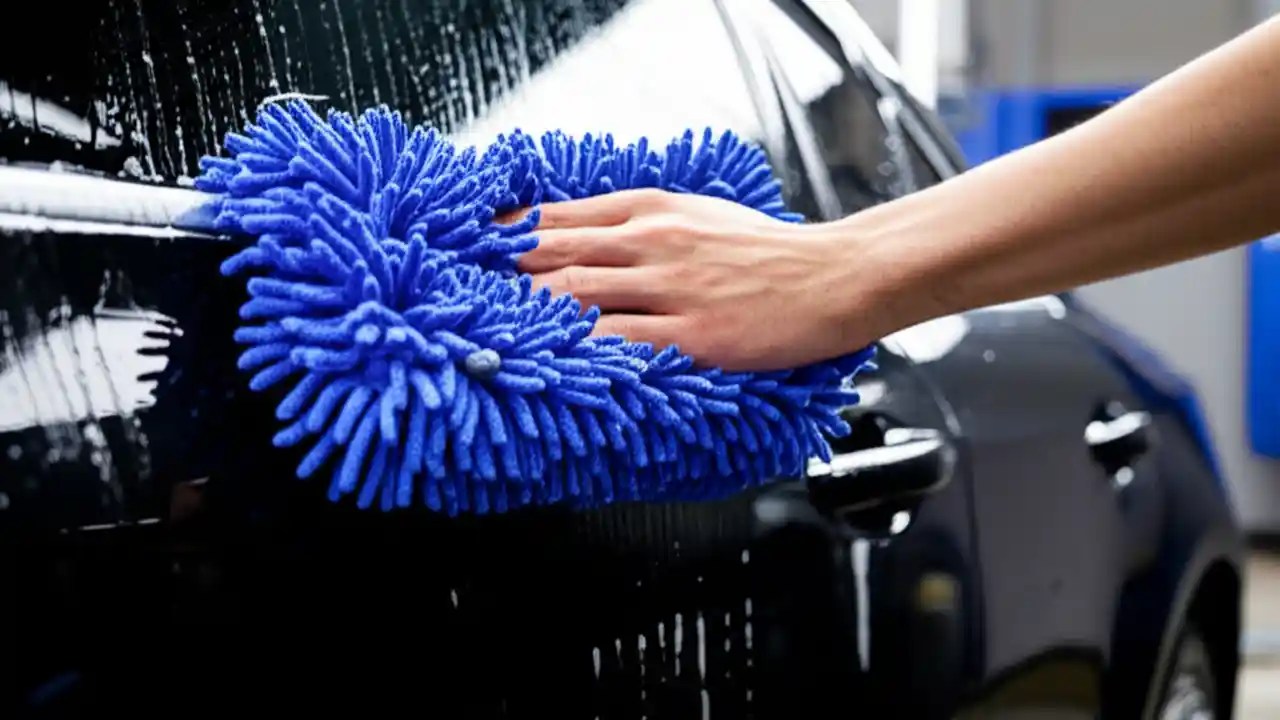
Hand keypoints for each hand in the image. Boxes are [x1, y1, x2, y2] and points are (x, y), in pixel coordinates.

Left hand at [505, 189, 882, 371]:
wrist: (833, 277)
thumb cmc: (767, 250)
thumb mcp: (698, 212)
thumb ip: (643, 221)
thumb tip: (586, 232)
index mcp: (651, 208)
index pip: (560, 215)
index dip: (509, 234)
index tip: (472, 250)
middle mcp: (652, 241)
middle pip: (554, 252)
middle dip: (500, 273)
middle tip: (456, 291)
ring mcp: (670, 288)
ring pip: (575, 293)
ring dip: (524, 310)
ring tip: (482, 327)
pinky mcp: (691, 334)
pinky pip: (618, 340)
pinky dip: (576, 347)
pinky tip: (546, 358)